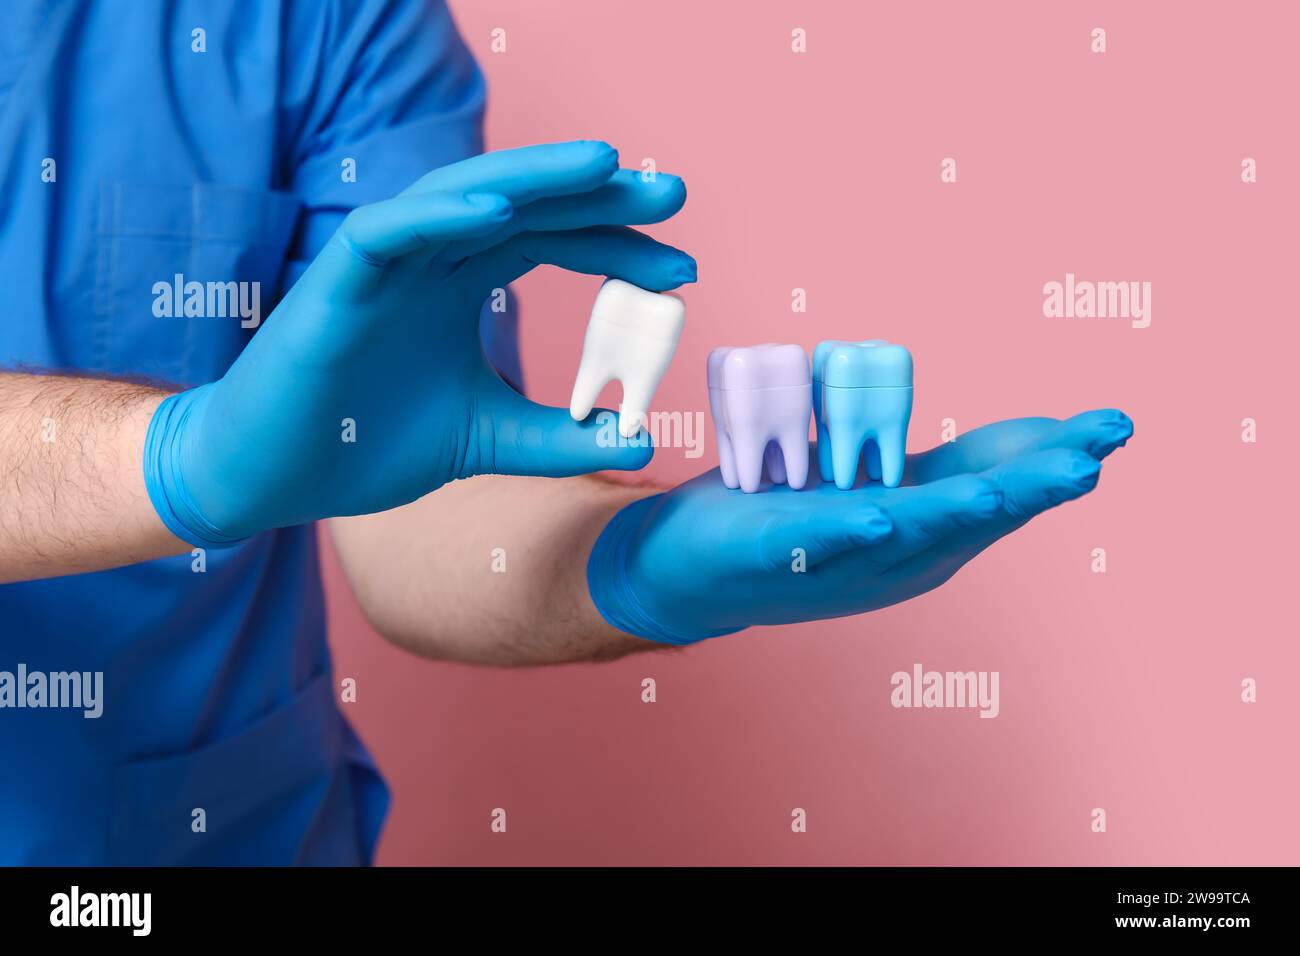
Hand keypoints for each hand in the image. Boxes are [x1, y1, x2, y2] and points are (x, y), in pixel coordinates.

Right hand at [143, 141, 694, 546]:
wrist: (273, 477)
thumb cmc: (367, 444)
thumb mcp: (486, 440)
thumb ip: (559, 437)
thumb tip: (645, 439)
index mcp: (461, 283)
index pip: (552, 241)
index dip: (617, 249)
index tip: (682, 271)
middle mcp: (429, 259)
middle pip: (521, 203)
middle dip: (595, 195)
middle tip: (672, 194)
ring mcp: (381, 265)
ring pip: (459, 194)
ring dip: (530, 177)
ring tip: (602, 167)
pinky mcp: (333, 284)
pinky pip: (385, 232)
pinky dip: (437, 217)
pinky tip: (496, 214)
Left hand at [587, 410, 1132, 643]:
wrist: (686, 570)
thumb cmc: (791, 518)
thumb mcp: (884, 490)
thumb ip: (947, 473)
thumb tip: (1028, 449)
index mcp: (923, 531)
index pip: (998, 487)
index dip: (1053, 457)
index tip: (1114, 426)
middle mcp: (893, 556)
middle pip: (969, 516)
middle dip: (1030, 486)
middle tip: (1091, 460)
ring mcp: (836, 562)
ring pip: (903, 532)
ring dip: (954, 511)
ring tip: (1001, 490)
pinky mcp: (773, 554)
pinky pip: (811, 543)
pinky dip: (844, 531)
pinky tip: (875, 517)